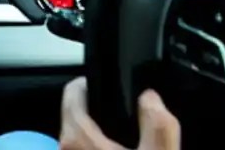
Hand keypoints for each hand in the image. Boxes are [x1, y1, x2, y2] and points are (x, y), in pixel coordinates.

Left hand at [59, 77, 179, 149]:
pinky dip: (100, 145)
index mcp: (77, 137)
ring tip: (130, 133)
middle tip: (128, 108)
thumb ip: (158, 124)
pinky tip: (126, 148)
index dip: (93, 81)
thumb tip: (150, 98)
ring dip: (101, 129)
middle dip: (100, 105)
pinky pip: (85, 149)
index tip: (113, 83)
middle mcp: (66, 148)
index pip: (73, 91)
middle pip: (76, 111)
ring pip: (81, 133)